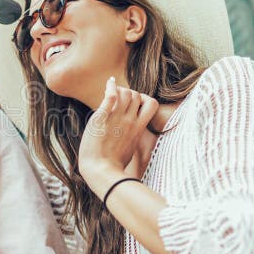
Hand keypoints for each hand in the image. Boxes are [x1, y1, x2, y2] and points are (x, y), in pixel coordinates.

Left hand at [78, 77, 158, 196]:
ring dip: (119, 90)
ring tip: (111, 93)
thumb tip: (133, 130)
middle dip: (129, 93)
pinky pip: (111, 95)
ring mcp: (117, 118)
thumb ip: (133, 136)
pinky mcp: (102, 118)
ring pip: (126, 92)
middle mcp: (130, 121)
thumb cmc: (114, 164)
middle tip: (118, 98)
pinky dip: (111, 86)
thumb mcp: (131, 148)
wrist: (101, 170)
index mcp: (138, 129)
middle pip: (136, 95)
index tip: (134, 102)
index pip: (152, 103)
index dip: (144, 99)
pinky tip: (109, 83)